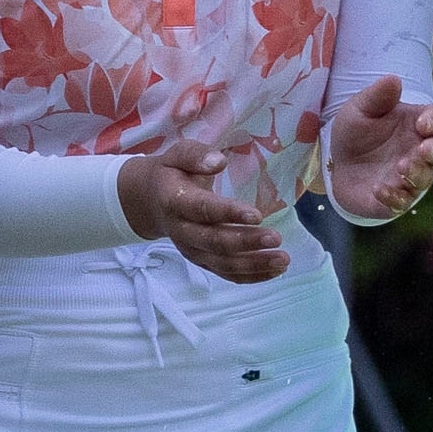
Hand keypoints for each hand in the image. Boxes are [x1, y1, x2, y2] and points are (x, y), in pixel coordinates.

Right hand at [117, 142, 287, 282]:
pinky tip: (274, 271)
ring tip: (282, 260)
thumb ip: (196, 155)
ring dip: (254, 264)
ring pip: (222, 263)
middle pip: (214, 242)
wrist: (149, 202)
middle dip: (247, 242)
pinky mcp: (201, 261)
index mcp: (175, 202)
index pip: (203, 210)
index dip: (229, 213)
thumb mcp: (177, 155)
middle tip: (277, 238)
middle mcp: (182, 231)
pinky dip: (251, 276)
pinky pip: (225, 273)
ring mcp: (191, 250)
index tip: (257, 215)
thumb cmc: (171, 173)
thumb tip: (218, 161)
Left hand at [323, 75, 432, 221]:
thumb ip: (377, 95)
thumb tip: (394, 79)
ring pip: (425, 178)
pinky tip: (379, 189)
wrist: (336, 162)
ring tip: (402, 167)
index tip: (422, 123)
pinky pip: (402, 202)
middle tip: (422, 150)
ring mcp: (408, 177)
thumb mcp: (360, 108)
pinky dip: (394, 197)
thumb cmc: (356, 131)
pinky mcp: (394, 199)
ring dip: (417, 174)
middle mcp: (419, 152)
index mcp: (417, 125)